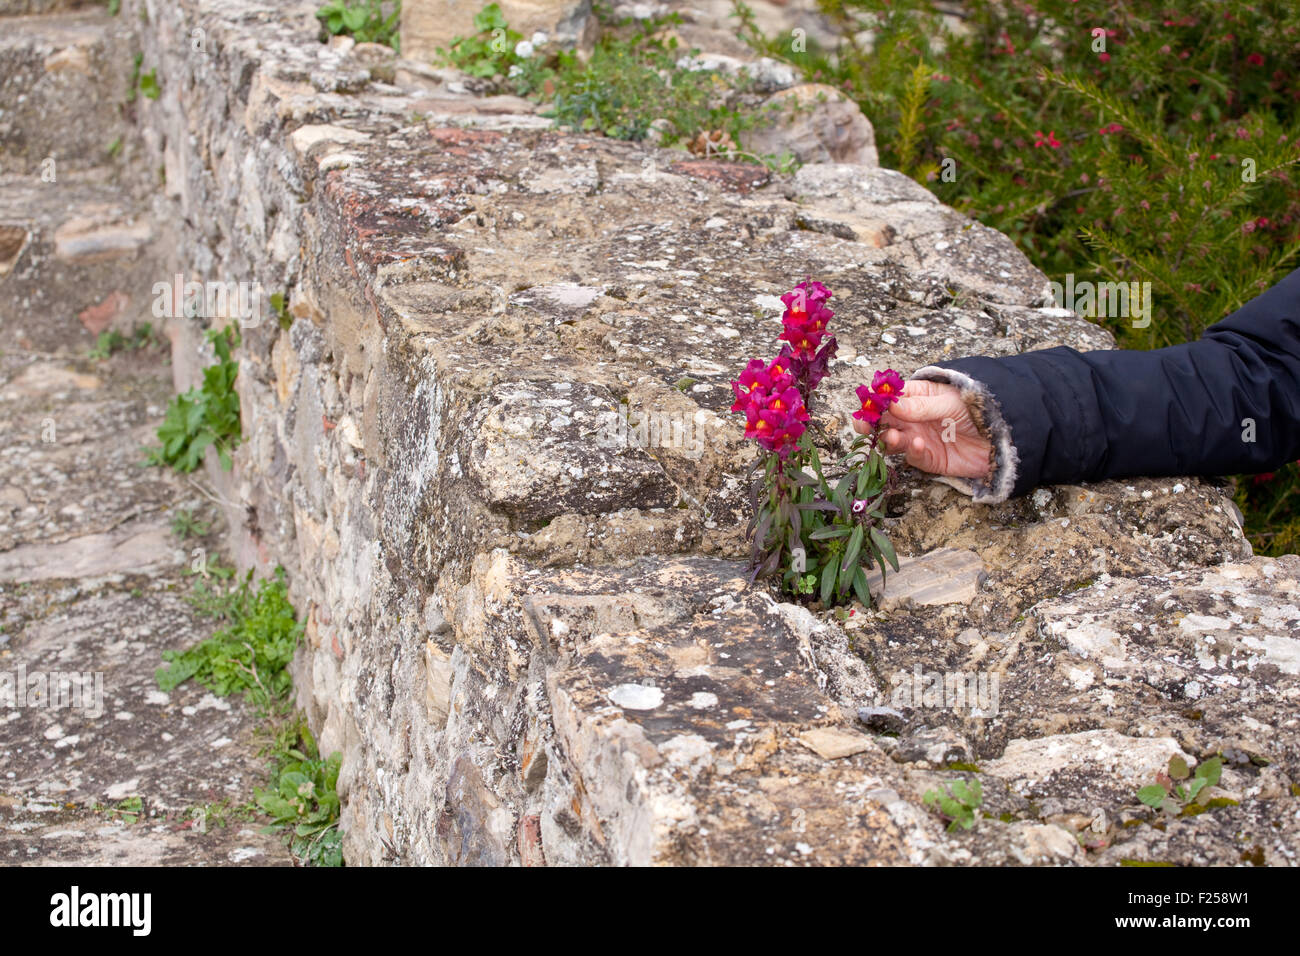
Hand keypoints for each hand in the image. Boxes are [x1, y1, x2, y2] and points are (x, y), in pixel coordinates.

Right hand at [853, 380, 991, 479]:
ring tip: (890, 436)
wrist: (1006, 436)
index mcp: (918, 397)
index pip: (889, 397)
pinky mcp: (930, 459)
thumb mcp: (951, 402)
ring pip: (893, 440)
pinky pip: (913, 457)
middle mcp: (914, 418)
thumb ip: (922, 406)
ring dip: (887, 439)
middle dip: (871, 424)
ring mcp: (920, 438)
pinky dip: (911, 452)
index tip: (868, 405)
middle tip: (864, 427)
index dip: (876, 401)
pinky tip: (916, 444)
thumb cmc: (980, 409)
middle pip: (884, 421)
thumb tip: (892, 405)